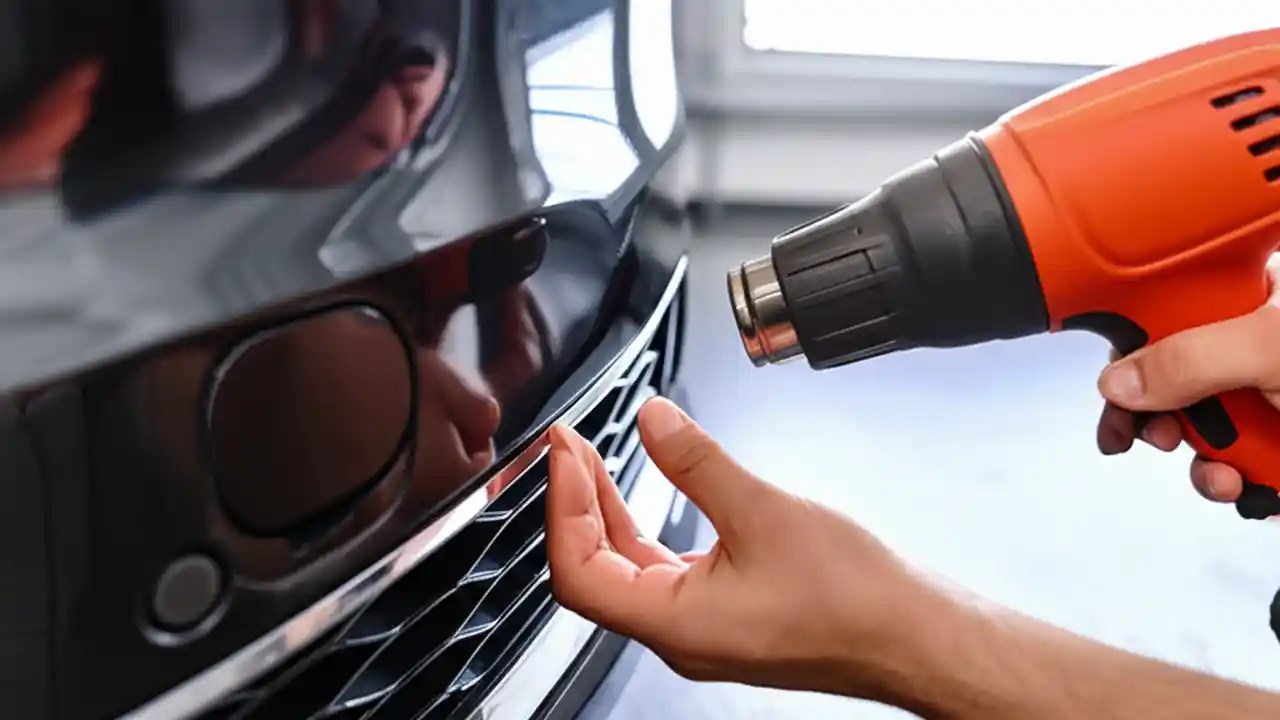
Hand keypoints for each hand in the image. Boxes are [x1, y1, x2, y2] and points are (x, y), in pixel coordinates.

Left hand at [545, 397, 947, 698]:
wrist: (912, 636)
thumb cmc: (854, 601)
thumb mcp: (764, 512)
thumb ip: (697, 462)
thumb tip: (654, 419)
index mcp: (676, 623)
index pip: (577, 570)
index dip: (561, 505)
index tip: (563, 451)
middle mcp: (679, 634)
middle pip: (595, 567)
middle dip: (577, 499)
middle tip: (570, 444)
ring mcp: (700, 627)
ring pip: (628, 568)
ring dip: (607, 509)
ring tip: (595, 457)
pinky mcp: (724, 613)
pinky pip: (662, 571)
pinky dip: (643, 526)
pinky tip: (647, 491)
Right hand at [1096, 260, 1279, 503]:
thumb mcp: (1272, 350)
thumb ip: (1191, 360)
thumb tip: (1116, 382)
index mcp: (1257, 301)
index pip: (1170, 308)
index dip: (1133, 345)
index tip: (1115, 386)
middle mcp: (1255, 346)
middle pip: (1173, 376)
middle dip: (1158, 419)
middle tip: (1155, 437)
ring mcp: (1266, 397)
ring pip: (1201, 428)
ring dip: (1203, 465)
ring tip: (1223, 477)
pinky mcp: (1276, 443)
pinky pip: (1234, 464)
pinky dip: (1233, 484)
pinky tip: (1248, 488)